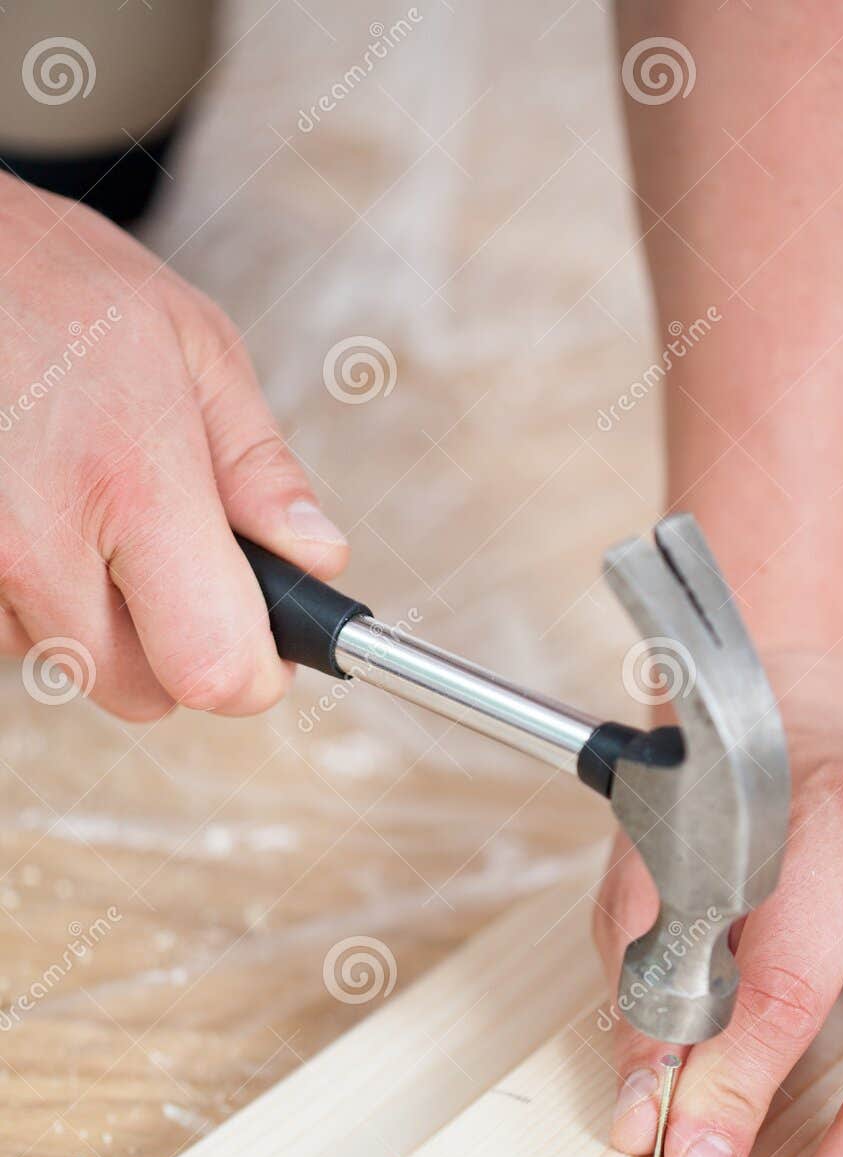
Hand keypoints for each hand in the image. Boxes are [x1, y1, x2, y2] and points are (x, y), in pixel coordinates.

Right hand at [0, 177, 346, 718]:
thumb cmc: (54, 284)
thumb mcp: (192, 347)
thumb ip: (260, 471)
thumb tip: (317, 561)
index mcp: (132, 481)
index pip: (213, 667)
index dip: (255, 670)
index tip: (267, 640)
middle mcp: (38, 539)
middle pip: (143, 691)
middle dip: (175, 645)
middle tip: (171, 557)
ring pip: (70, 665)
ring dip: (93, 618)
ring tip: (83, 508)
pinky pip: (8, 632)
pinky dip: (31, 596)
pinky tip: (32, 515)